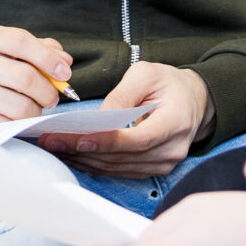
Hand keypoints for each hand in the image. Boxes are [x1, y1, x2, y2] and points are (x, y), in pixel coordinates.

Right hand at [0, 24, 72, 124]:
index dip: (48, 58)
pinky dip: (18, 123)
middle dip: (48, 91)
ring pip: (20, 106)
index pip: (21, 41)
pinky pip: (8, 124)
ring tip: (33, 107)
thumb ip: (39, 50)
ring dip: (35, 110)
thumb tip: (64, 61)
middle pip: (24, 77)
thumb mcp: (6, 50)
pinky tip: (13, 116)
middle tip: (52, 97)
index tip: (64, 72)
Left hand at [38, 62, 212, 178]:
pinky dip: (94, 163)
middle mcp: (171, 150)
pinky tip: (73, 155)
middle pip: (122, 157)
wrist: (194, 100)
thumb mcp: (147, 74)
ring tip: (55, 148)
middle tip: (51, 141)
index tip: (78, 140)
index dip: (107, 142)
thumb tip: (98, 118)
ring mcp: (163, 164)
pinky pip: (119, 170)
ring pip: (117, 167)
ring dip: (84, 160)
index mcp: (175, 122)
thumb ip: (122, 95)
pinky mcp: (152, 169)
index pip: (138, 139)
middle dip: (83, 150)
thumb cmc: (169, 83)